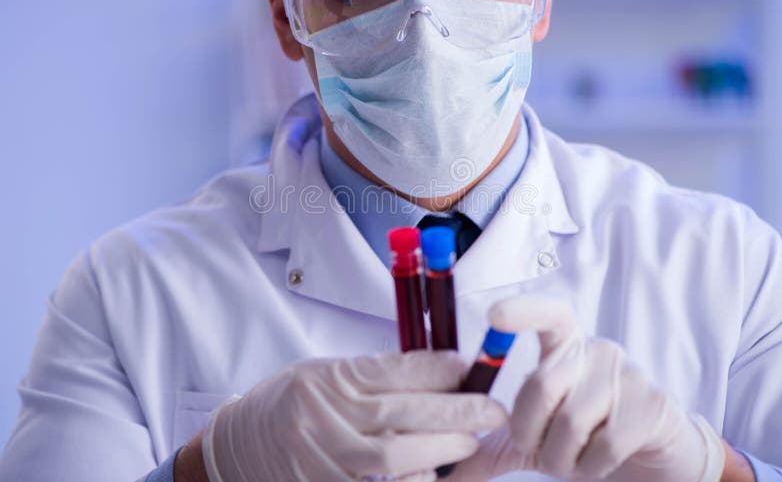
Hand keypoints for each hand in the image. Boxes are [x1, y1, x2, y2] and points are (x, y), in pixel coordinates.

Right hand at [202, 351, 506, 481]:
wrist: (234, 448)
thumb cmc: (287, 405)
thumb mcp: (323, 375)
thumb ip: (371, 377)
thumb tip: (437, 373)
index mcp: (324, 379)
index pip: (390, 370)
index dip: (435, 368)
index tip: (468, 367)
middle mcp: (320, 417)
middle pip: (398, 413)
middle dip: (452, 411)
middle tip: (492, 409)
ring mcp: (319, 458)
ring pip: (389, 457)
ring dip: (438, 449)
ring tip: (470, 442)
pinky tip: (432, 474)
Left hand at [451, 295, 725, 481]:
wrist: (652, 459)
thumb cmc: (585, 436)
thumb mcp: (537, 437)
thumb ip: (494, 444)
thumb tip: (444, 468)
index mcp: (565, 345)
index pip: (548, 313)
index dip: (523, 310)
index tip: (493, 314)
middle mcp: (596, 350)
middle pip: (541, 385)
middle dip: (528, 431)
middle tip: (539, 448)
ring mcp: (628, 374)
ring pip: (570, 423)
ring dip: (561, 458)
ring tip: (572, 458)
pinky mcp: (651, 406)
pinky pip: (604, 446)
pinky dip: (591, 467)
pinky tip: (599, 461)